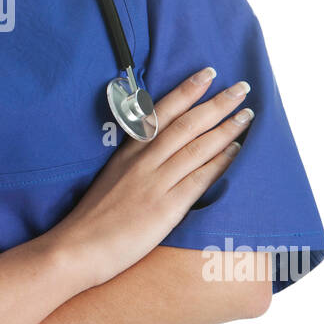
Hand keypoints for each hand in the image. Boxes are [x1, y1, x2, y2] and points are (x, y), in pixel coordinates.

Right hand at [45, 67, 253, 290]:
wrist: (76, 249)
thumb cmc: (92, 219)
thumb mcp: (110, 178)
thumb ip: (134, 163)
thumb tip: (159, 152)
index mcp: (127, 152)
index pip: (162, 112)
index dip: (187, 91)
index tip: (209, 74)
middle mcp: (142, 162)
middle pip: (186, 124)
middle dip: (217, 103)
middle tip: (242, 88)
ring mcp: (154, 183)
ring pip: (196, 147)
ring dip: (225, 128)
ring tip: (247, 114)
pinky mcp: (164, 208)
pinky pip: (198, 179)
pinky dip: (219, 162)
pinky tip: (236, 151)